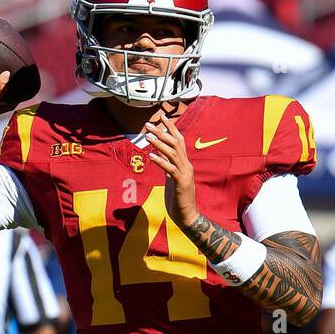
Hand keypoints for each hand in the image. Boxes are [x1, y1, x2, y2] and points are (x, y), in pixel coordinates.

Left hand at [145, 112, 197, 227]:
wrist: (187, 216)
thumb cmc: (178, 199)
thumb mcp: (170, 178)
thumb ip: (166, 164)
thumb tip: (158, 150)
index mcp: (184, 164)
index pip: (179, 141)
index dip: (171, 128)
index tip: (161, 117)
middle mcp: (186, 166)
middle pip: (175, 143)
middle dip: (162, 132)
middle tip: (148, 124)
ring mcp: (185, 174)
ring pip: (173, 153)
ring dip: (159, 143)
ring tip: (147, 136)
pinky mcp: (181, 184)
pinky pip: (170, 169)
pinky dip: (160, 161)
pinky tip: (151, 155)